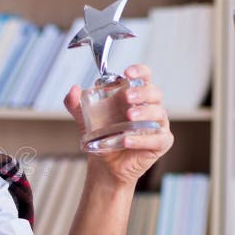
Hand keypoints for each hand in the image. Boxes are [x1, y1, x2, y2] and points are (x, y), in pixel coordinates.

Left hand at [63, 64, 173, 186]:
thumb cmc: (102, 136)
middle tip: (127, 96)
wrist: (105, 163)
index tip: (127, 73)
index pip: (144, 77)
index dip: (139, 71)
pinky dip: (141, 139)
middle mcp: (150, 107)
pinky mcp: (161, 143)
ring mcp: (157, 125)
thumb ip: (76, 104)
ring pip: (158, 113)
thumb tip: (73, 90)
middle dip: (142, 92)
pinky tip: (127, 140)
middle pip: (154, 93)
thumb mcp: (85, 118)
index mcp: (135, 96)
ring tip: (129, 117)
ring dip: (144, 113)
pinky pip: (157, 139)